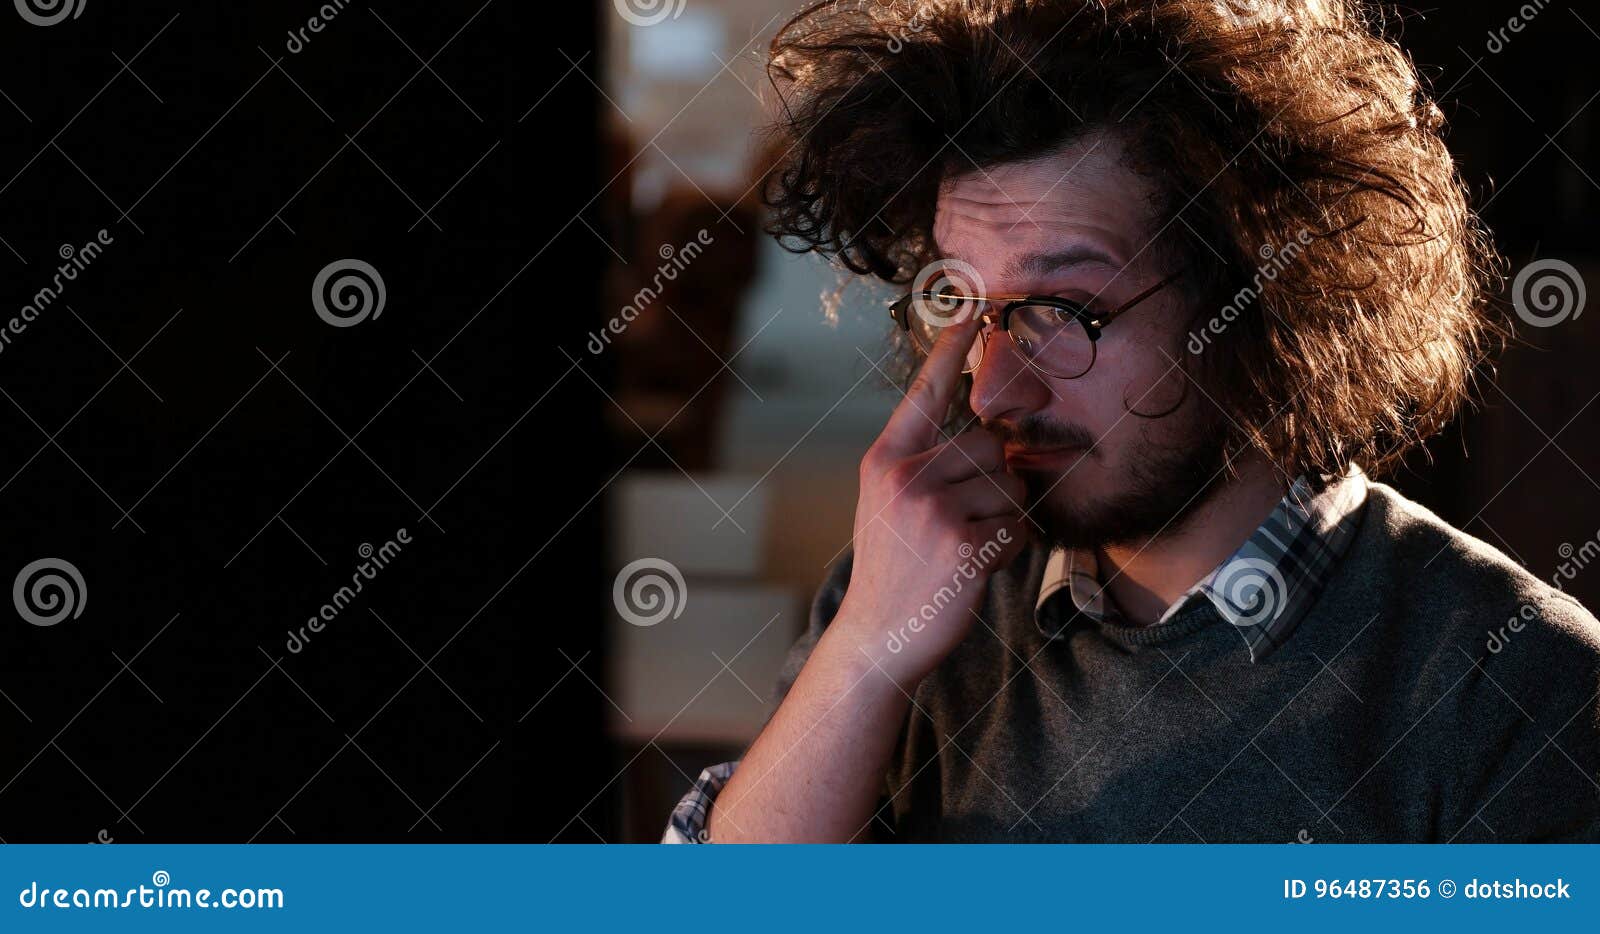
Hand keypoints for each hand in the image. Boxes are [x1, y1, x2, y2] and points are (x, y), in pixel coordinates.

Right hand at [830, 318, 1028, 688]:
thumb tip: (991, 435)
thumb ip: (924, 464)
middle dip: (996, 479)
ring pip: (1010, 485)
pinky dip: (1007, 549)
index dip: (950, 352)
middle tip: (967, 518)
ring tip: (966, 546)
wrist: (878, 637)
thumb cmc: (893, 568)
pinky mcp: (965, 544)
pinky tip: (973, 569)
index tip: (974, 313)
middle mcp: (906, 477)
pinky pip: (1017, 526)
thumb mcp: (888, 503)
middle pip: (990, 445)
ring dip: (1004, 516)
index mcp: (885, 461)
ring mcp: (934, 510)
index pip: (925, 395)